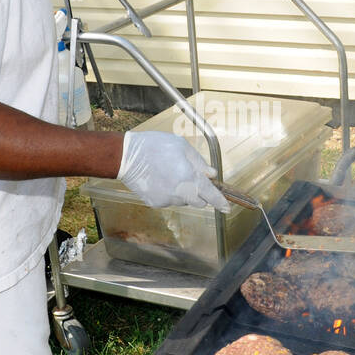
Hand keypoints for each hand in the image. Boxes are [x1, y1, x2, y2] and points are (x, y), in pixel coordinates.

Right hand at [116, 131, 230, 210]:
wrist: (126, 156)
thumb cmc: (154, 146)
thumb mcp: (182, 147)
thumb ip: (199, 162)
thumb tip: (211, 174)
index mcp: (189, 178)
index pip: (211, 195)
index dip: (221, 202)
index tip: (228, 208)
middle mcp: (179, 193)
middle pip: (199, 201)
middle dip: (200, 193)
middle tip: (190, 177)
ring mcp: (166, 200)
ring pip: (183, 200)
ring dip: (183, 191)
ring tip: (169, 173)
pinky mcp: (155, 203)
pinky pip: (169, 200)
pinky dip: (169, 192)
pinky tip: (159, 178)